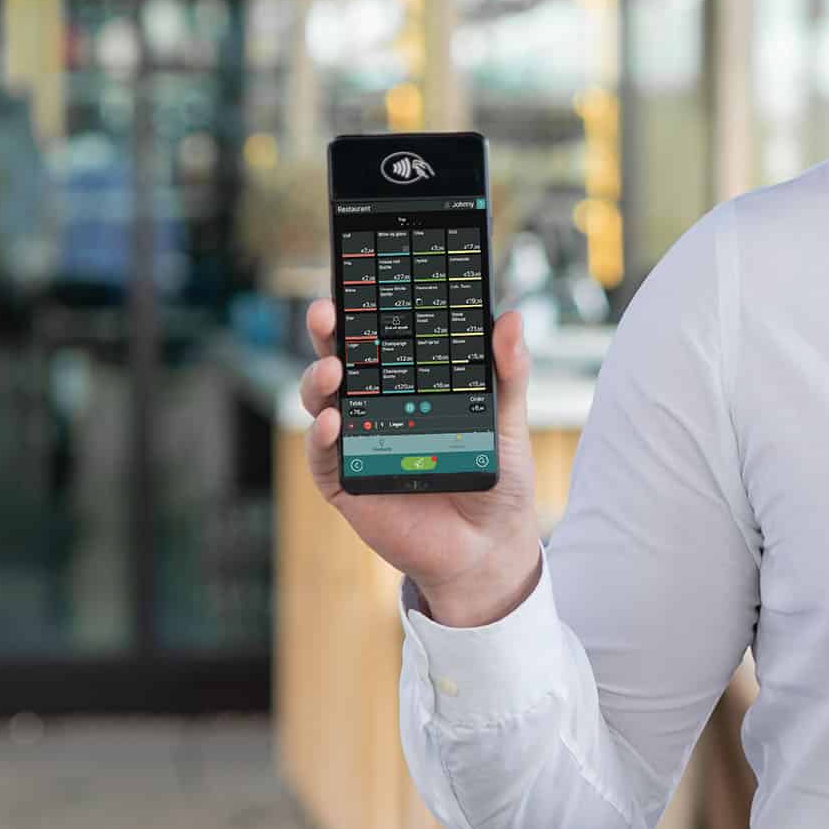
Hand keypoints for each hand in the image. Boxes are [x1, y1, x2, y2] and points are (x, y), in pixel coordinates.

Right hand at [299, 299, 544, 621]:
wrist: (488, 547)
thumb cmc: (497, 480)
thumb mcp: (508, 422)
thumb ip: (507, 373)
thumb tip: (510, 319)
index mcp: (409, 387)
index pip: (381, 340)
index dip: (365, 311)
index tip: (359, 281)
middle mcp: (376, 409)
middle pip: (342, 361)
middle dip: (329, 334)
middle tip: (328, 312)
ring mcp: (357, 444)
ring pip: (321, 403)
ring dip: (318, 381)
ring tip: (333, 369)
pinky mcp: (346, 483)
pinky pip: (323, 456)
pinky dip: (321, 437)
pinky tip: (334, 423)